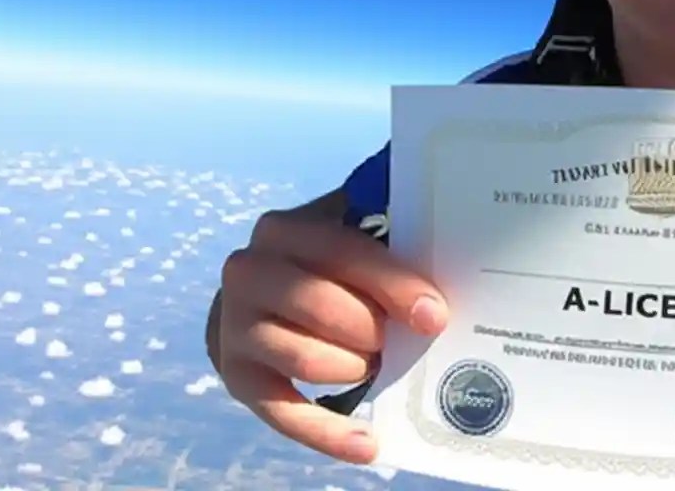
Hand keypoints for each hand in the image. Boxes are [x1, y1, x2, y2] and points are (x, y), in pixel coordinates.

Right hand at [217, 210, 447, 463]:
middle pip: (318, 305)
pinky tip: (366, 444)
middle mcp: (248, 273)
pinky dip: (327, 433)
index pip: (342, 252)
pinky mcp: (238, 377)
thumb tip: (438, 263)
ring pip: (304, 359)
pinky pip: (282, 413)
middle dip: (371, 329)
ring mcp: (235, 327)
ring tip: (376, 364)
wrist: (261, 292)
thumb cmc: (327, 264)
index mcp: (284, 229)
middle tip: (398, 340)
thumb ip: (390, 235)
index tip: (432, 314)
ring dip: (353, 367)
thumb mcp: (351, 234)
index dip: (391, 283)